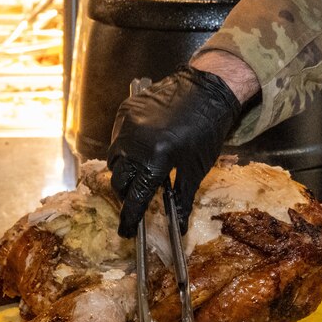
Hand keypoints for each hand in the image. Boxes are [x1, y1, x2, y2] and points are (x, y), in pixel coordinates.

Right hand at [107, 66, 240, 236]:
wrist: (207, 90)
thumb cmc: (207, 131)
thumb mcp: (197, 168)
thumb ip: (183, 199)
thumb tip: (177, 227)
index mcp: (156, 158)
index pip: (136, 196)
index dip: (131, 217)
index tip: (127, 231)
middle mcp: (135, 142)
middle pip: (118, 180)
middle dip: (126, 194)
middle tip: (137, 200)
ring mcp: (127, 124)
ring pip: (114, 159)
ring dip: (123, 173)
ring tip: (139, 176)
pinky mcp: (125, 111)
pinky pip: (117, 139)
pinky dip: (125, 150)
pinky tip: (141, 152)